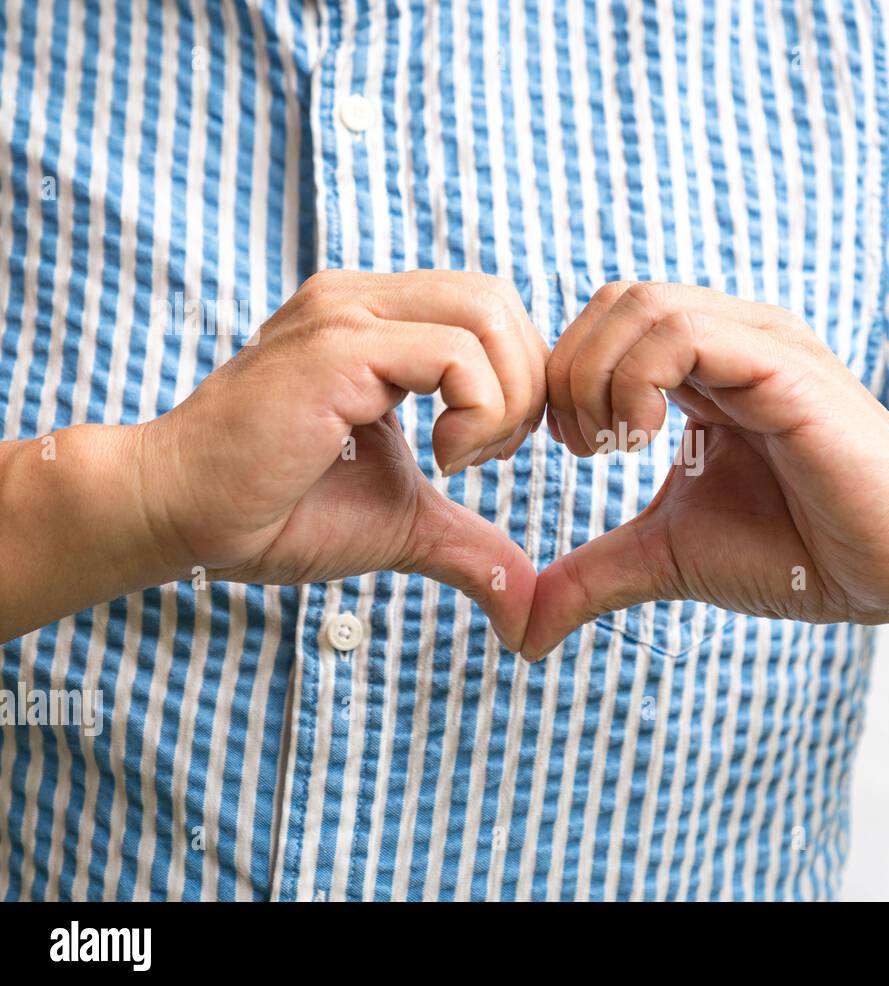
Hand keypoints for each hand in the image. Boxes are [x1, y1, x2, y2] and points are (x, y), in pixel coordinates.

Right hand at [140, 269, 548, 648]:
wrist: (182, 519)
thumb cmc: (281, 514)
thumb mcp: (405, 522)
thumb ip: (471, 543)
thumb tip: (530, 607)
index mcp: (380, 321)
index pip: (492, 309)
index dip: (522, 377)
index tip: (495, 451)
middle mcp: (364, 301)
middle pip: (500, 299)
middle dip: (528, 384)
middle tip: (492, 455)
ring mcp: (347, 314)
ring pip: (488, 314)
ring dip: (506, 398)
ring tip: (462, 458)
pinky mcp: (338, 348)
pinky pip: (456, 353)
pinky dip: (479, 411)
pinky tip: (441, 458)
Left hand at [522, 281, 888, 659]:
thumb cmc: (800, 554)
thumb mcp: (668, 558)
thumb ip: (594, 576)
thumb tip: (520, 632)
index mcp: (705, 368)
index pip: (600, 325)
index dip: (559, 381)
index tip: (568, 453)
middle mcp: (731, 340)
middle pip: (608, 301)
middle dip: (567, 375)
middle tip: (585, 451)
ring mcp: (760, 344)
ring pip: (638, 303)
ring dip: (596, 377)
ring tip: (614, 447)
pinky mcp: (785, 367)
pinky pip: (685, 332)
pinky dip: (636, 380)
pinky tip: (644, 440)